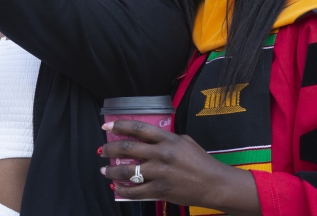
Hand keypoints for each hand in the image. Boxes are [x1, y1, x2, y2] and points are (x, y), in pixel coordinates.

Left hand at [99, 120, 259, 214]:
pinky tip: (117, 187)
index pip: (138, 128)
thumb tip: (146, 138)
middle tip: (102, 150)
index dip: (119, 125)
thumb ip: (166, 138)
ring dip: (111, 171)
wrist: (214, 184)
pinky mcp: (161, 190)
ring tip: (104, 171)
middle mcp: (162, 154)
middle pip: (128, 148)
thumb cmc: (201, 162)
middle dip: (110, 149)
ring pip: (127, 170)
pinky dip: (123, 190)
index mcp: (168, 139)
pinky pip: (135, 190)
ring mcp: (160, 173)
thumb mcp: (185, 142)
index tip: (107, 126)